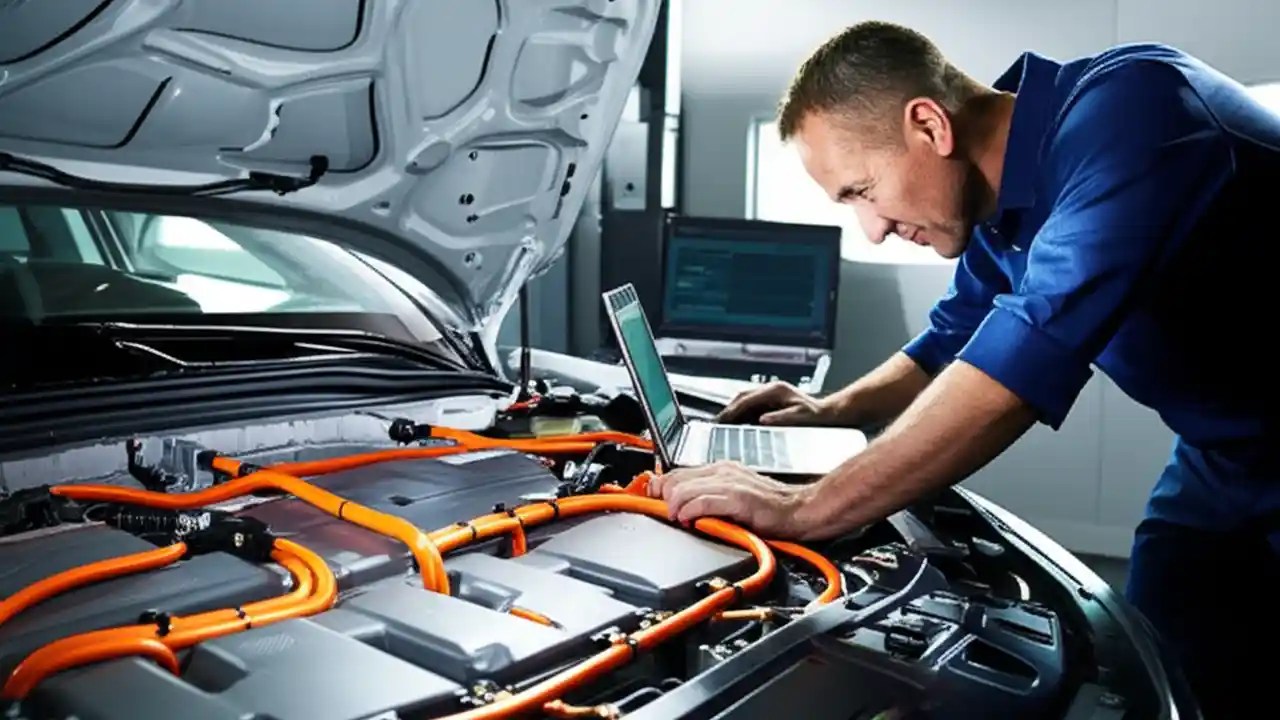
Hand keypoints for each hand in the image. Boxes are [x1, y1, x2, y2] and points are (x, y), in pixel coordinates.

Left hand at [647, 461, 805, 536]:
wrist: (800, 510)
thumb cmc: (770, 508)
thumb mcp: (733, 497)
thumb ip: (708, 497)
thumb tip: (679, 504)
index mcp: (720, 469)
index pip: (676, 472)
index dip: (660, 488)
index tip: (655, 501)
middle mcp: (723, 471)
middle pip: (674, 478)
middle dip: (662, 498)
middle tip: (667, 514)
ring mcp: (730, 483)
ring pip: (683, 489)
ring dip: (674, 507)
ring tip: (678, 519)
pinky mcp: (738, 498)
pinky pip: (702, 502)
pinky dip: (689, 512)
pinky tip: (690, 521)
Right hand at [717, 381, 837, 425]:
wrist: (829, 414)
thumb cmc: (817, 417)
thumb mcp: (801, 418)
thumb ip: (782, 418)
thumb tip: (762, 420)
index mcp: (775, 390)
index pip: (746, 399)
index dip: (731, 411)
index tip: (720, 422)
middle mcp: (771, 389)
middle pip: (741, 397)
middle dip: (727, 411)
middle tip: (715, 426)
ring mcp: (770, 394)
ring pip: (744, 401)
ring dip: (733, 413)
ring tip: (721, 427)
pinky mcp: (771, 402)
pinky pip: (750, 407)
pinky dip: (741, 416)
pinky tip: (736, 427)